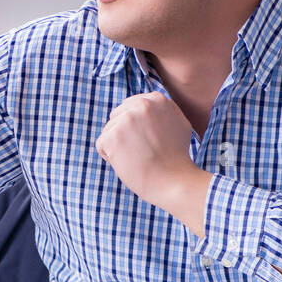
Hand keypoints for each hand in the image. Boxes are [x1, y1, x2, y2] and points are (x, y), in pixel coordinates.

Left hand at [95, 91, 203, 210]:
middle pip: (117, 116)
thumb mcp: (179, 124)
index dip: (136, 126)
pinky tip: (128, 163)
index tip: (148, 140)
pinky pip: (101, 144)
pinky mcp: (113, 136)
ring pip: (108, 130)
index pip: (130, 106)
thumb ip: (163, 110)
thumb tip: (147, 101)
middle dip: (124, 134)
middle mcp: (141, 105)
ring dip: (117, 146)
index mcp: (157, 99)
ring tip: (137, 157)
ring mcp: (126, 120)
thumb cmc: (176, 157)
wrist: (173, 181)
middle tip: (143, 150)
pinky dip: (110, 157)